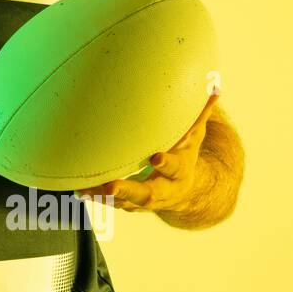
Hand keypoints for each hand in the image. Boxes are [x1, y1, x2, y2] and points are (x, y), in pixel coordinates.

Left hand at [77, 92, 220, 214]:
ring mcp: (144, 201)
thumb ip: (199, 114)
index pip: (175, 167)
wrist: (185, 193)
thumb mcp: (195, 137)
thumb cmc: (185, 155)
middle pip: (147, 194)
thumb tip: (214, 87)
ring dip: (104, 197)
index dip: (167, 164)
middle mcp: (163, 190)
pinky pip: (110, 203)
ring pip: (124, 203)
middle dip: (129, 190)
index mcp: (180, 172)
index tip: (156, 158)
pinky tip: (78, 189)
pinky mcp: (129, 204)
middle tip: (112, 186)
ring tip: (84, 189)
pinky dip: (95, 197)